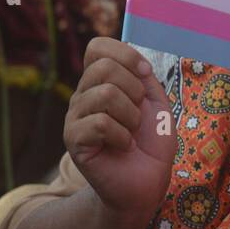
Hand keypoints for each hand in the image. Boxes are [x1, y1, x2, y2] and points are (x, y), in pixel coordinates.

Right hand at [64, 37, 175, 224]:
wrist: (146, 181)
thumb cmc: (151, 141)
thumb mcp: (156, 102)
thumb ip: (144, 77)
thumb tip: (137, 60)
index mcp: (101, 82)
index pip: (98, 47)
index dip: (126, 55)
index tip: (145, 75)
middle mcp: (83, 95)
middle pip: (104, 67)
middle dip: (135, 90)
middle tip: (138, 115)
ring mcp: (75, 117)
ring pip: (105, 94)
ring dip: (131, 116)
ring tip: (131, 132)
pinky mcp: (73, 140)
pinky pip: (100, 123)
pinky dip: (123, 136)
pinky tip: (123, 146)